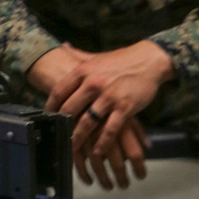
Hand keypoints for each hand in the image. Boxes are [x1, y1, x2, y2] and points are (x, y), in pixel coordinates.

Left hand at [28, 44, 152, 188]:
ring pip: (87, 122)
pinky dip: (102, 142)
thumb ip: (78, 54)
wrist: (149, 61)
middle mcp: (93, 83)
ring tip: (72, 148)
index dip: (51, 106)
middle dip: (62, 125)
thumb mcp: (96, 56)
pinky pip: (110, 129)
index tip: (49, 117)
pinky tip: (97, 152)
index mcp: (83, 71)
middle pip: (69, 109)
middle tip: (58, 135)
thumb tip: (62, 46)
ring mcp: (109, 97)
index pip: (59, 91)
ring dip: (78, 138)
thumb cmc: (122, 60)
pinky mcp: (124, 108)